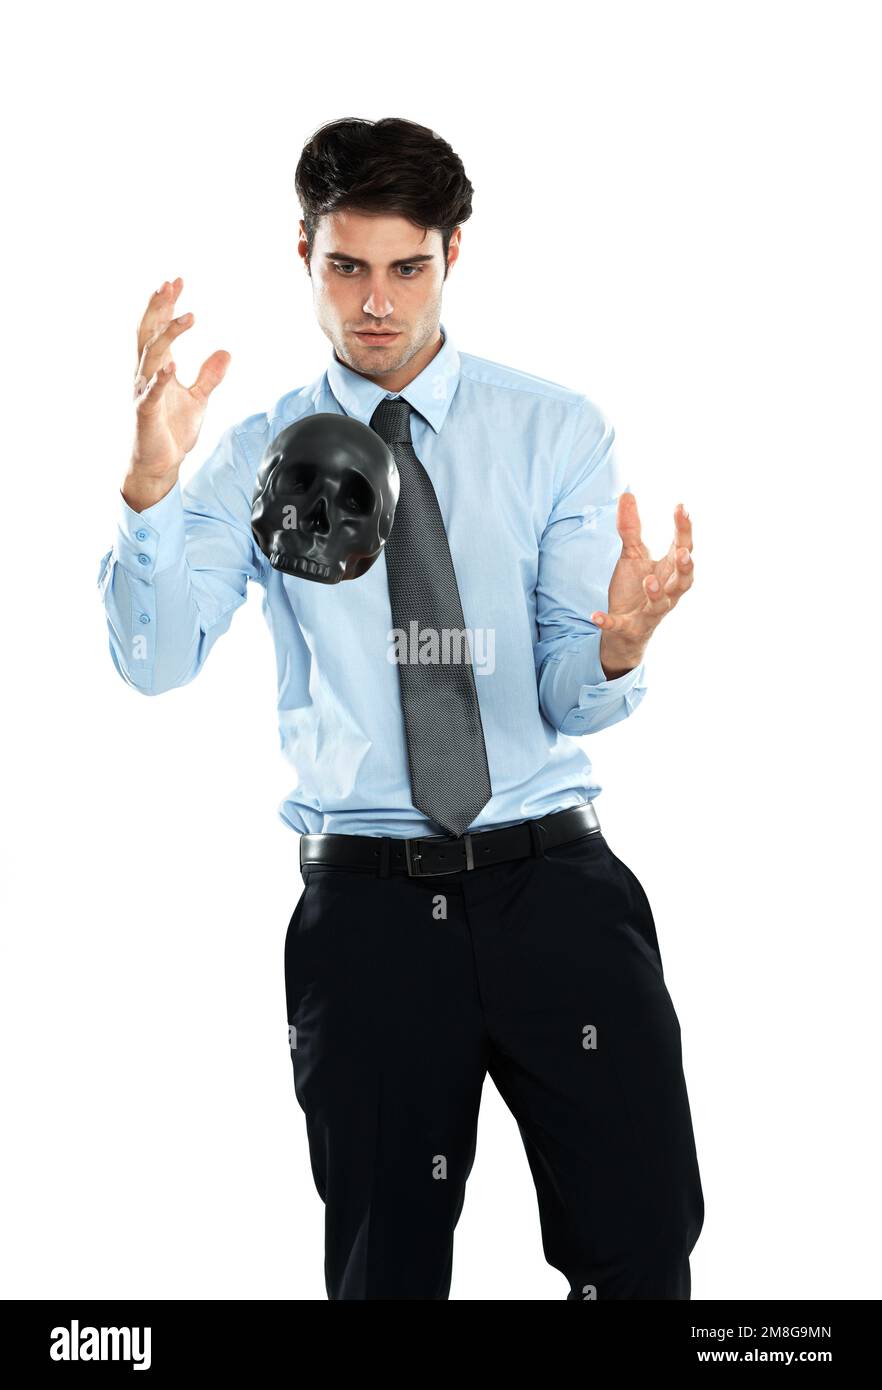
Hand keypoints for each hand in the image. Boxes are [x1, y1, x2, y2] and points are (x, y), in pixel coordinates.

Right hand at [123, 277, 229, 509]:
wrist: (161, 464)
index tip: (177, 282)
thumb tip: (226, 353)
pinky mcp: (147, 413)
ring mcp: (145, 392)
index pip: (159, 329)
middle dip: (158, 308)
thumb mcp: (199, 399)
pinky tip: (172, 364)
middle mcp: (146, 375)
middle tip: (169, 284)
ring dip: (169, 335)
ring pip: (152, 355)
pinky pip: (153, 392)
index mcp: (158, 368)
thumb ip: (209, 376)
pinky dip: (162, 378)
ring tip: (187, 317)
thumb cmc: (173, 431)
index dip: (166, 305)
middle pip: (149, 333)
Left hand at [590, 495, 693, 677]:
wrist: (624, 629)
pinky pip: (622, 626)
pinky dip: (609, 622)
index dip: (684, 529)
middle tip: (684, 552)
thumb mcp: (632, 555)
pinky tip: (595, 616)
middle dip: (686, 567)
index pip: (683, 547)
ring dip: (656, 592)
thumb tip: (627, 494)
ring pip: (661, 604)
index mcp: (670, 570)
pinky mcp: (631, 627)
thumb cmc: (635, 587)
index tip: (681, 508)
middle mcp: (667, 592)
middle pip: (684, 580)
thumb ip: (631, 528)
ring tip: (649, 580)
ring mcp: (651, 611)